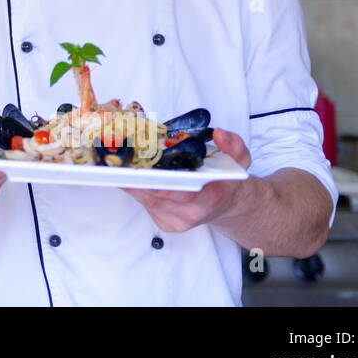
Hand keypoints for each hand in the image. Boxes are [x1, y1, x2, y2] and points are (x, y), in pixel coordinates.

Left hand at [121, 128, 252, 231]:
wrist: (226, 205)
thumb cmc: (227, 181)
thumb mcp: (240, 159)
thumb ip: (233, 145)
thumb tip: (219, 134)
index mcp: (209, 200)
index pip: (178, 191)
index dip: (156, 179)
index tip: (138, 164)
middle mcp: (190, 215)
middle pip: (155, 194)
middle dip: (138, 175)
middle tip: (120, 157)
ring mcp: (175, 221)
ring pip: (145, 199)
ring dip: (131, 180)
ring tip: (118, 161)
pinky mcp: (164, 223)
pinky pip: (144, 203)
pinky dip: (135, 187)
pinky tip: (127, 172)